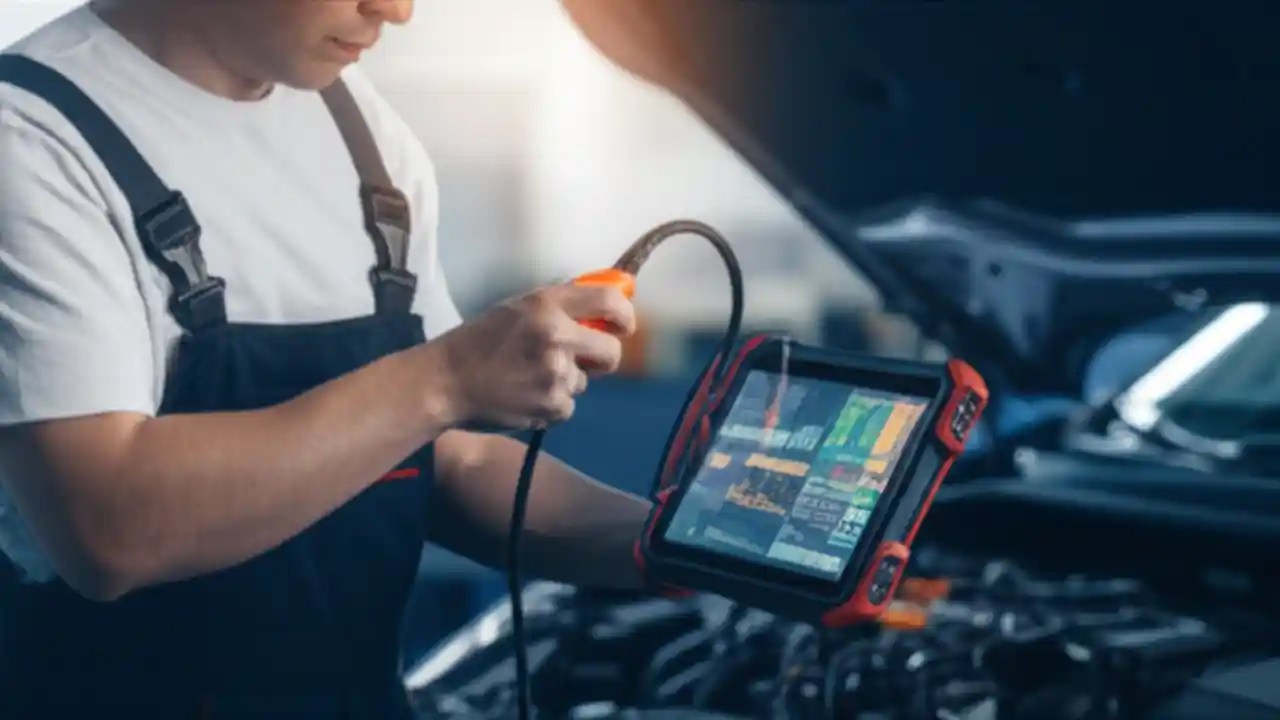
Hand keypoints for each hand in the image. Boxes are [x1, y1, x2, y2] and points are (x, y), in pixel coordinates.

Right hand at [432, 283, 636, 431]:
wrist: (445, 383)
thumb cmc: (478, 343)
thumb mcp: (516, 309)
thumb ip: (558, 307)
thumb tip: (602, 309)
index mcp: (547, 304)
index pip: (609, 300)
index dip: (624, 315)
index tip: (623, 326)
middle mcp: (556, 336)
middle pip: (612, 352)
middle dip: (603, 358)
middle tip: (585, 360)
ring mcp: (556, 374)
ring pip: (584, 381)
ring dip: (564, 382)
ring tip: (527, 378)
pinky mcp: (552, 406)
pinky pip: (568, 406)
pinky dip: (550, 405)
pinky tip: (523, 396)